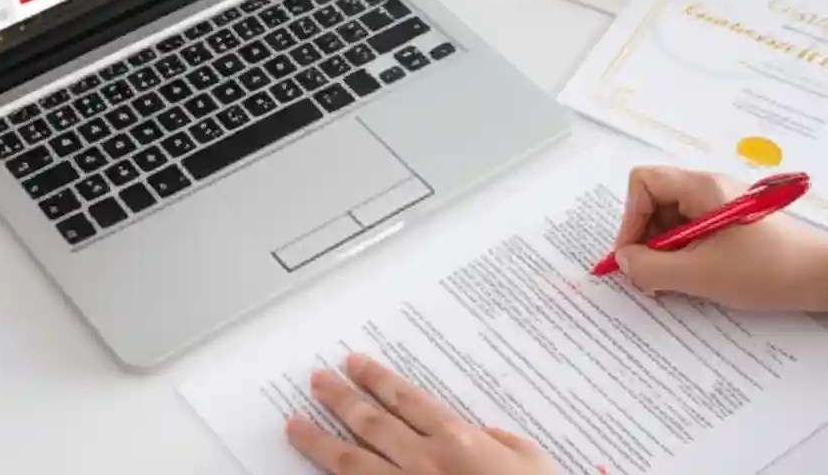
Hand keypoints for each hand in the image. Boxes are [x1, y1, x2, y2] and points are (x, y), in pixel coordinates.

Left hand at [286, 353, 554, 474]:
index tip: (354, 363)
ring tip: (295, 424)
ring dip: (318, 440)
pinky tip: (314, 474)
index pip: (405, 398)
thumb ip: (501, 441)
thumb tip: (482, 432)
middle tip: (316, 380)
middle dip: (339, 398)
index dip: (375, 378)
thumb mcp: (532, 460)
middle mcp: (423, 461)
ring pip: (350, 462)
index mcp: (456, 438)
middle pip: (369, 422)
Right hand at [612, 166, 827, 310]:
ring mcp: (720, 203)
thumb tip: (624, 261)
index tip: (633, 256)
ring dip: (663, 248)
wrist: (823, 277)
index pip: (643, 182)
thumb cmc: (765, 270)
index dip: (629, 218)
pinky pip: (692, 229)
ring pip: (672, 217)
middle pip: (654, 199)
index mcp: (700, 187)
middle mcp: (709, 187)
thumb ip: (652, 268)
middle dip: (645, 237)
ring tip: (672, 281)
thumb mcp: (700, 274)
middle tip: (649, 274)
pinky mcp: (731, 222)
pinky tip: (693, 277)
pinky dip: (683, 252)